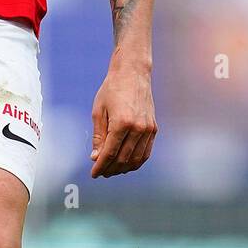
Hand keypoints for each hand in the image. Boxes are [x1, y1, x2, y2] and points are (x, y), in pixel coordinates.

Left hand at [90, 56, 156, 177]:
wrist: (133, 73)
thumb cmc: (112, 89)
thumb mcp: (99, 111)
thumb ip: (98, 136)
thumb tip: (96, 157)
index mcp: (121, 123)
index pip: (109, 153)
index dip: (100, 166)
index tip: (94, 173)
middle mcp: (138, 128)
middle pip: (123, 159)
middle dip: (111, 169)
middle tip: (102, 172)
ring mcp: (148, 129)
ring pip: (136, 159)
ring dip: (123, 168)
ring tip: (112, 170)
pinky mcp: (154, 128)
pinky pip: (146, 152)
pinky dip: (136, 161)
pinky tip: (127, 163)